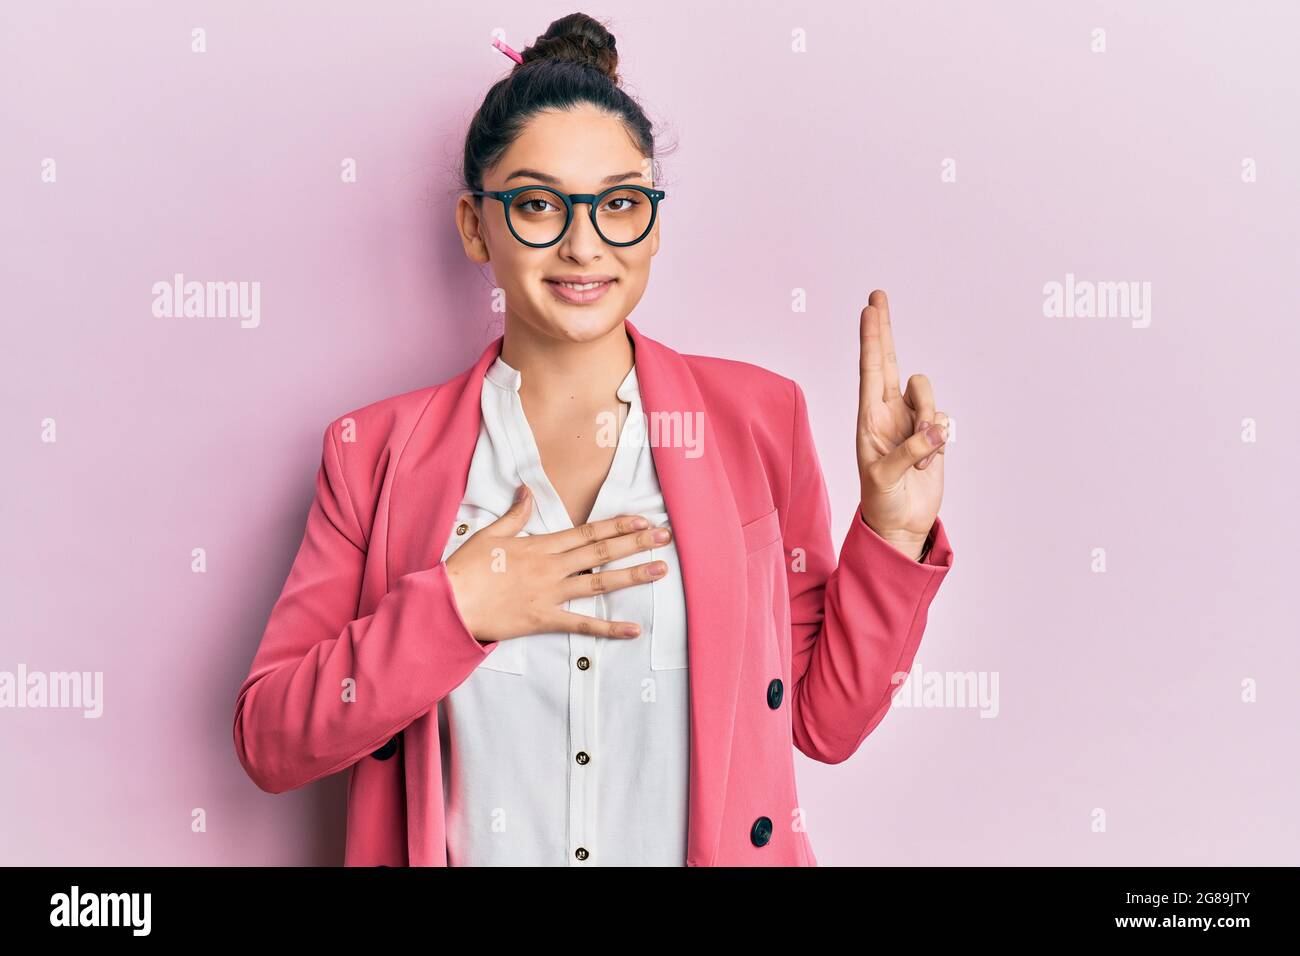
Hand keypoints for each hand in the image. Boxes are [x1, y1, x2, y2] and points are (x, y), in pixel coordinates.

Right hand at [444, 485, 671, 643]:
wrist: (450, 603)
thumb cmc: (466, 568)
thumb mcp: (491, 534)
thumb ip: (515, 514)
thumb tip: (527, 490)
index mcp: (541, 545)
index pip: (587, 532)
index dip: (617, 525)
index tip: (642, 520)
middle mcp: (552, 567)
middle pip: (601, 553)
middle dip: (636, 544)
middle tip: (665, 538)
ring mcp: (550, 594)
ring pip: (599, 584)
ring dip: (632, 576)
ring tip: (660, 570)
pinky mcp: (544, 619)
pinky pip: (582, 625)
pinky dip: (608, 628)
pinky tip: (633, 629)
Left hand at [855, 290, 947, 557]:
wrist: (901, 522)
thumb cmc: (880, 501)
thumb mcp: (883, 478)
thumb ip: (907, 451)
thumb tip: (934, 429)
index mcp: (868, 418)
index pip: (870, 369)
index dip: (871, 338)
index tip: (869, 309)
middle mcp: (888, 412)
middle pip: (890, 361)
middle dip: (884, 330)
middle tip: (877, 296)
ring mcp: (912, 421)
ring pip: (928, 395)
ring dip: (928, 424)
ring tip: (917, 458)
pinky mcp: (933, 434)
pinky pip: (944, 420)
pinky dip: (940, 442)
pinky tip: (927, 462)